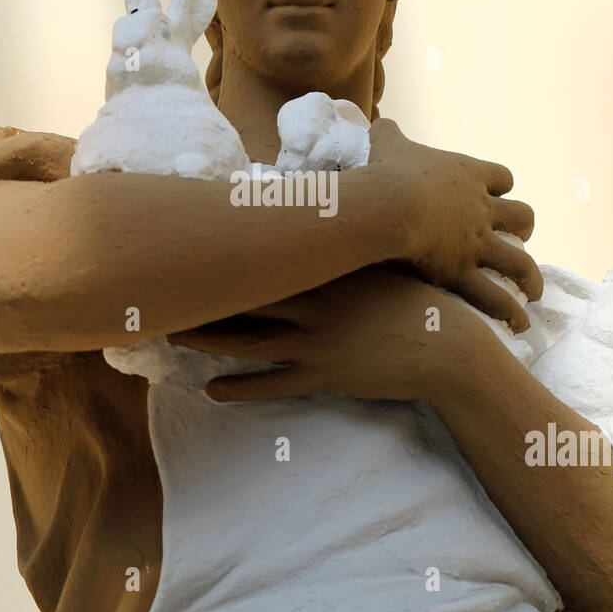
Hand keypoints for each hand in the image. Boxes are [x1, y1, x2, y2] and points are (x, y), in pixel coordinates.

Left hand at [167, 265, 496, 403]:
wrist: (447, 348)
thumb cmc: (419, 302)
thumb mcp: (386, 264)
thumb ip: (356, 246)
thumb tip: (338, 219)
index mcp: (329, 273)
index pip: (268, 257)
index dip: (229, 252)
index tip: (195, 242)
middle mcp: (314, 305)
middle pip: (246, 298)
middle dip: (204, 294)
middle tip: (165, 289)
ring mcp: (316, 343)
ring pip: (248, 342)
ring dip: (208, 339)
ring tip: (171, 337)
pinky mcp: (323, 377)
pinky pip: (272, 386)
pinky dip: (239, 389)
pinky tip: (211, 391)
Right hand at [368, 118, 541, 331]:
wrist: (392, 203)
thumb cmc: (388, 169)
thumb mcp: (388, 142)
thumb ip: (387, 133)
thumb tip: (377, 123)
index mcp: (468, 175)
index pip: (501, 177)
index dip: (500, 187)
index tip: (496, 194)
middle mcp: (481, 209)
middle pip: (521, 216)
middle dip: (523, 228)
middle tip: (519, 238)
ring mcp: (477, 243)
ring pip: (519, 262)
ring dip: (530, 277)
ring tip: (534, 291)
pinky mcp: (463, 272)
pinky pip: (494, 296)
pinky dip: (509, 311)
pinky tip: (518, 322)